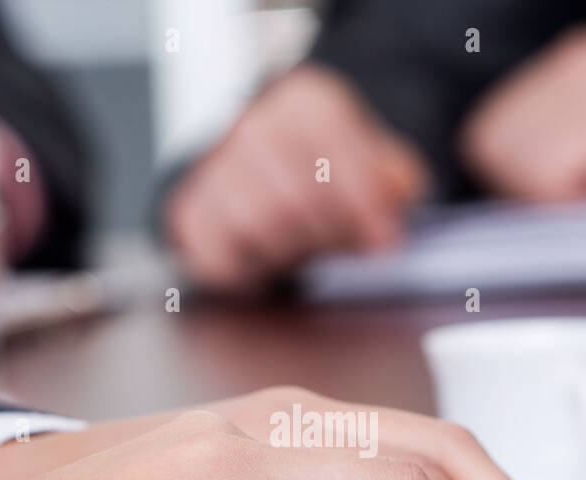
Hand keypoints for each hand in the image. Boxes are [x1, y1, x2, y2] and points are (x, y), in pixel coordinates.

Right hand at [165, 64, 429, 292]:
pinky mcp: (190, 214)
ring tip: (304, 248)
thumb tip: (395, 205)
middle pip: (299, 195)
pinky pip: (224, 256)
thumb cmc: (321, 176)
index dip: (363, 202)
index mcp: (304, 103)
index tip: (385, 241)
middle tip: (342, 247)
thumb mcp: (371, 165)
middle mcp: (253, 126)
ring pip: (260, 225)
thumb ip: (393, 180)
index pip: (334, 149)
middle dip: (330, 233)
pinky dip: (252, 269)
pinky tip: (268, 257)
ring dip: (292, 251)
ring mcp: (215, 168)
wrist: (258, 176)